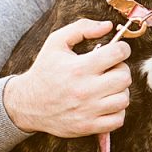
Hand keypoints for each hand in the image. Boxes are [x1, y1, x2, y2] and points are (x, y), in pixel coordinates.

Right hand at [2, 18, 131, 135]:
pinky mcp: (88, 126)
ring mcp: (88, 110)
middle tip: (111, 69)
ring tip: (108, 87)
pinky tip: (106, 103)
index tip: (118, 51)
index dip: (123, 49)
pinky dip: (117, 111)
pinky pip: (118, 120)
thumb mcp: (56, 42)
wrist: (27, 104)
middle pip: (124, 77)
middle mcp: (85, 90)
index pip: (117, 54)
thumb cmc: (44, 70)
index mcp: (79, 68)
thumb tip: (108, 26)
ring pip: (123, 99)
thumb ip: (82, 28)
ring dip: (119, 91)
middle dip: (121, 69)